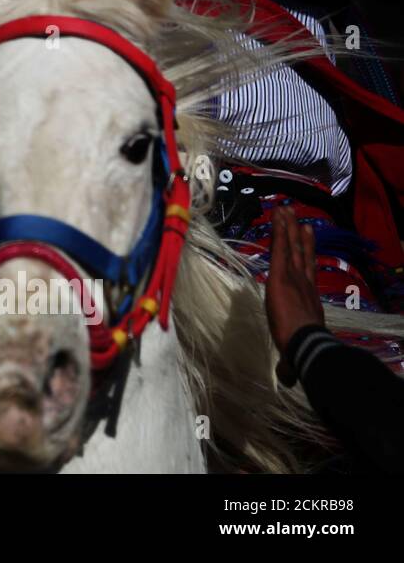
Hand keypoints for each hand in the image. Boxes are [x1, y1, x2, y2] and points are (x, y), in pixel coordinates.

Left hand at [265, 205, 324, 356]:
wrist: (307, 345)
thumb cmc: (302, 350)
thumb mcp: (292, 356)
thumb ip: (288, 364)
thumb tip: (288, 377)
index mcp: (307, 298)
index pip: (306, 271)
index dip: (306, 255)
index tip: (306, 240)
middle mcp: (303, 284)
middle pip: (300, 254)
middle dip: (298, 235)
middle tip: (297, 218)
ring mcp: (293, 277)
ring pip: (290, 247)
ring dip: (287, 227)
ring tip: (285, 209)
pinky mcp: (281, 274)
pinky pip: (280, 248)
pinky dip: (280, 232)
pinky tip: (279, 217)